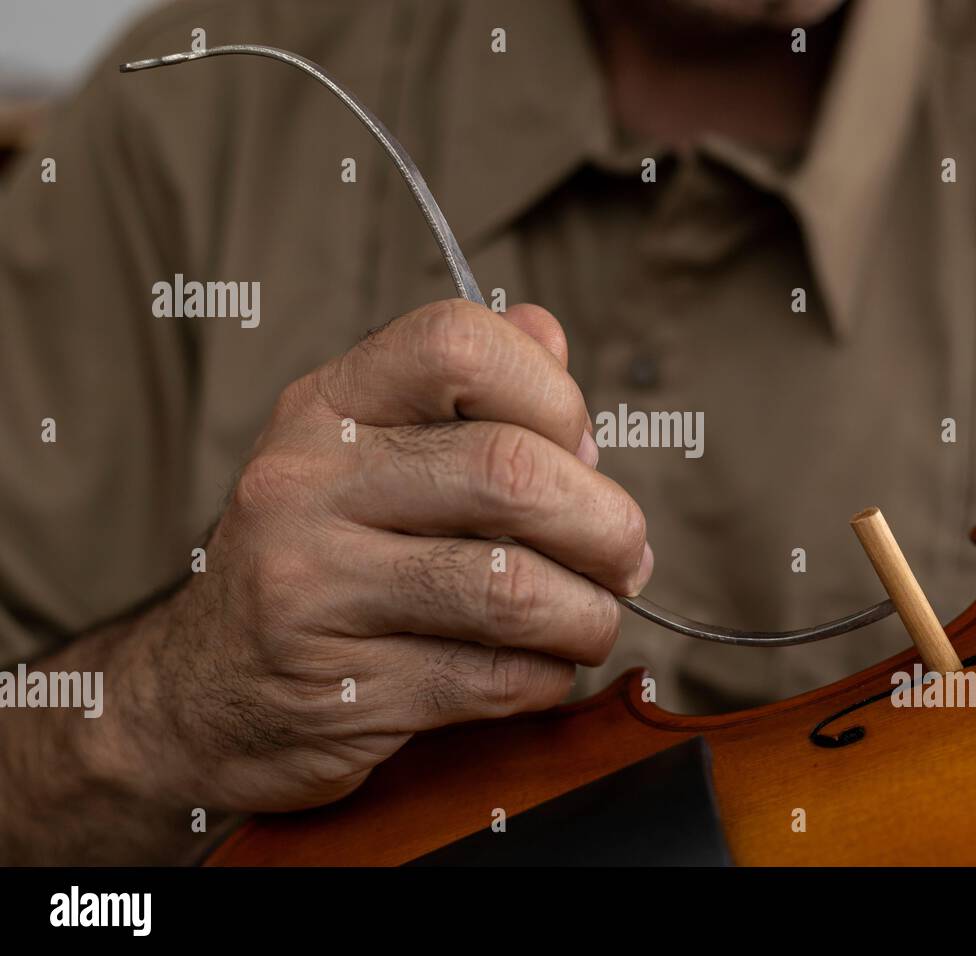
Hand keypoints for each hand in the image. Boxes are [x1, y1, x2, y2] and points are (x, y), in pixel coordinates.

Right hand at [96, 299, 651, 813]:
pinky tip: (540, 666)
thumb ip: (463, 390)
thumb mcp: (365, 451)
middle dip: (605, 522)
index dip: (554, 394)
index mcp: (326, 407)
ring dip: (589, 612)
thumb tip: (548, 333)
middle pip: (509, 473)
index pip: (459, 343)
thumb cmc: (319, 556)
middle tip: (625, 556)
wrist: (201, 693)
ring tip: (593, 617)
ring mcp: (314, 591)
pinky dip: (549, 675)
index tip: (579, 452)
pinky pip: (497, 679)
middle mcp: (306, 484)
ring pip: (512, 589)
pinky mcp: (342, 690)